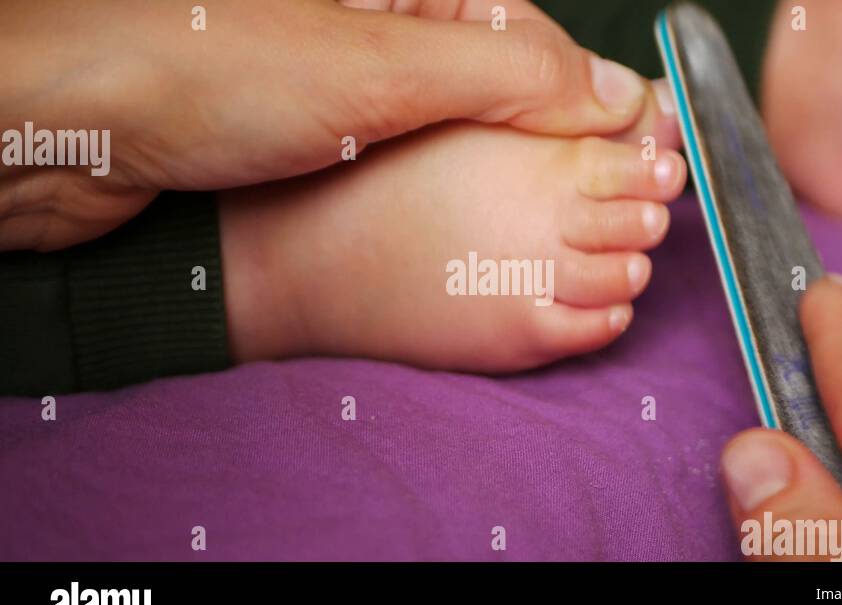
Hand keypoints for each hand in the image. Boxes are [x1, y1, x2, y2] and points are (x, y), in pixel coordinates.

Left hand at [0, 0, 651, 250]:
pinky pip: (412, 147)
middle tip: (591, 209)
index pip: (536, 42)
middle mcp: (389, 15)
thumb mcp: (383, 68)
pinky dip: (445, 183)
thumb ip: (509, 78)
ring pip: (458, 120)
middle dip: (548, 147)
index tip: (638, 168)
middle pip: (502, 82)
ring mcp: (355, 67)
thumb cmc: (212, 72)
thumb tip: (619, 96)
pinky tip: (460, 212)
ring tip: (539, 221)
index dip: (591, 106)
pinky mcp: (323, 118)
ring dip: (499, 171)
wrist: (78, 125)